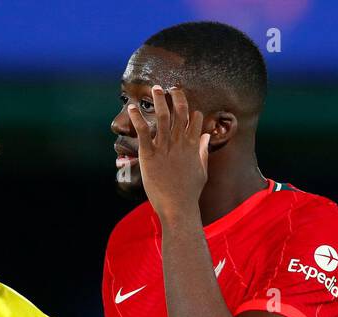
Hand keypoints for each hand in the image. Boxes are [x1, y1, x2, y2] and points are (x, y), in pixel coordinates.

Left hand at [126, 85, 209, 221]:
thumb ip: (203, 151)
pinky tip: (131, 108)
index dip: (191, 110)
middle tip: (172, 87)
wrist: (178, 208)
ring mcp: (164, 148)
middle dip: (177, 97)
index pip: (195, 119)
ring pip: (163, 117)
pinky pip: (143, 133)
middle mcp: (179, 143)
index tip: (185, 105)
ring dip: (160, 101)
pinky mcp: (149, 156)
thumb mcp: (201, 170)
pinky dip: (137, 119)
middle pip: (180, 112)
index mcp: (192, 146)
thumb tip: (205, 137)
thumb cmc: (190, 192)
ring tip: (156, 88)